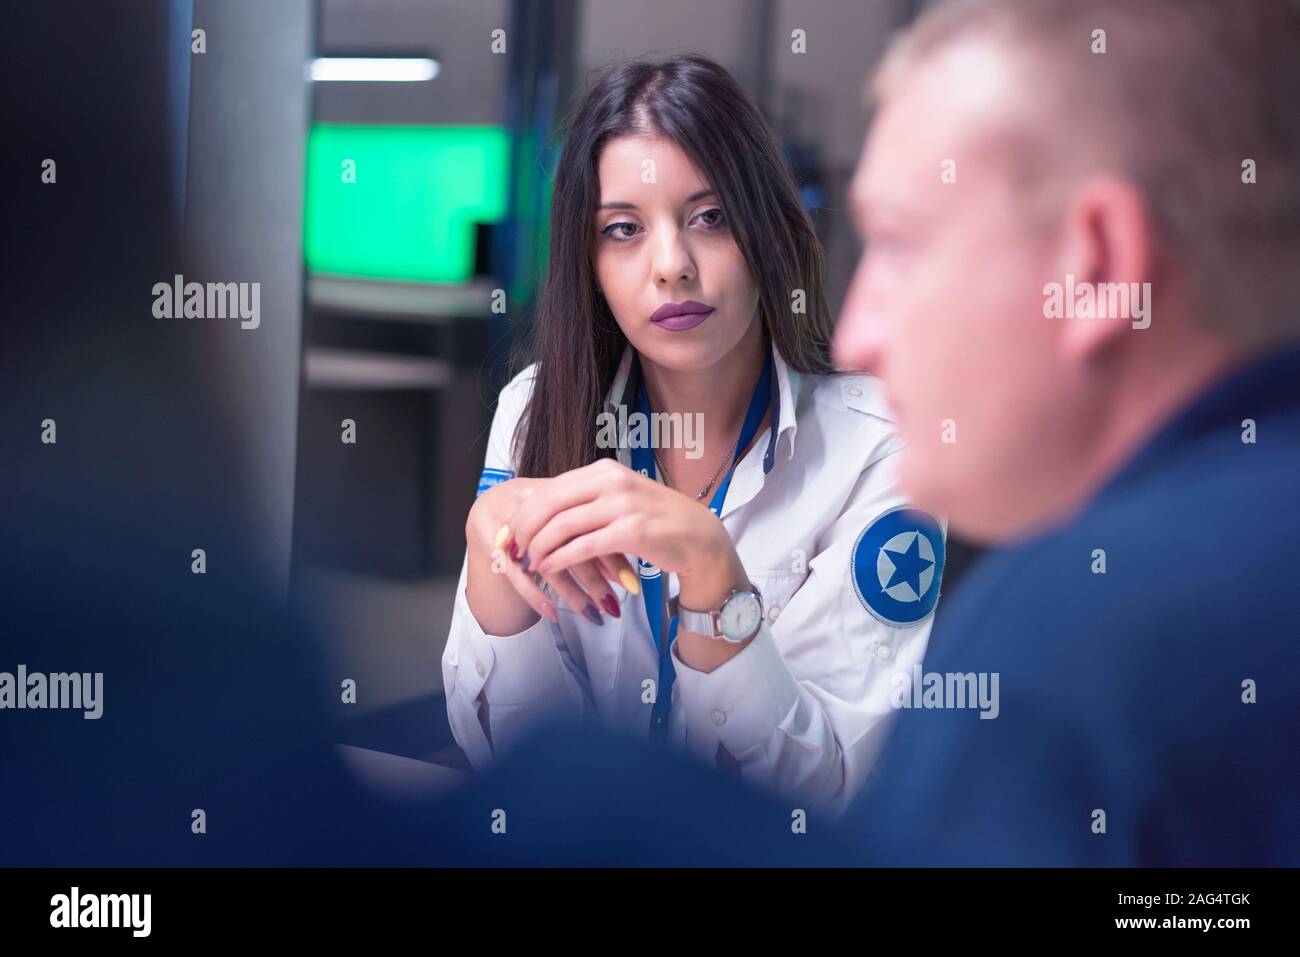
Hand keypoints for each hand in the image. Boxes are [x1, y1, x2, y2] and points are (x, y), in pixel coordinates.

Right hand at [466, 476, 636, 631]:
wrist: (498, 504)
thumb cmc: (548, 517)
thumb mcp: (576, 526)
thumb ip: (601, 546)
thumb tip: (628, 580)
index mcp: (565, 496)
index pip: (594, 527)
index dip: (613, 556)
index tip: (631, 583)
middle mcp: (541, 508)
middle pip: (571, 544)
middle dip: (595, 579)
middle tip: (613, 605)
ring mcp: (518, 526)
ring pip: (546, 561)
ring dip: (571, 592)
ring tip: (592, 615)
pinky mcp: (498, 546)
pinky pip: (516, 574)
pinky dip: (535, 595)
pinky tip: (552, 614)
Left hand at [503, 459, 752, 669]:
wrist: (699, 539)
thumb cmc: (655, 522)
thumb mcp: (618, 500)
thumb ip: (584, 500)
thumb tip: (536, 506)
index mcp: (605, 470)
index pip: (552, 487)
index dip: (525, 511)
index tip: (510, 531)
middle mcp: (613, 481)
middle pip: (551, 503)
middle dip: (525, 529)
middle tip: (512, 549)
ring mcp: (624, 505)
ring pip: (563, 525)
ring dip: (539, 547)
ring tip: (528, 562)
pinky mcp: (633, 531)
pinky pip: (583, 546)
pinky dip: (560, 559)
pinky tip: (548, 568)